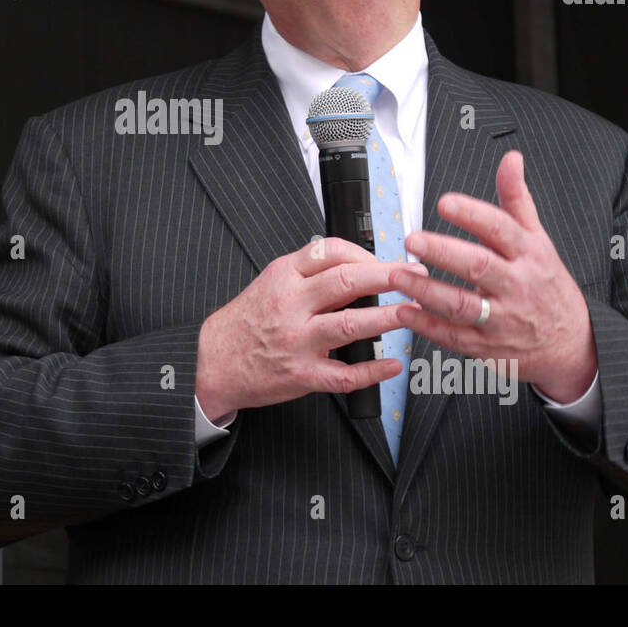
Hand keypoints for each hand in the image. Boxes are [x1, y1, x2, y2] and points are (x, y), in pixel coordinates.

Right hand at [195, 237, 427, 418]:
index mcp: (283, 276)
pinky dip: (373, 371)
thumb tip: (356, 266)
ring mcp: (297, 341)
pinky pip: (344, 375)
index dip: (366, 252)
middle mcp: (291, 305)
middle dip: (388, 277)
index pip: (330, 251)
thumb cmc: (246, 322)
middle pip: (346, 281)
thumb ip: (307, 273)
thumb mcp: (270, 282)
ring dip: (388, 318)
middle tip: (415, 276)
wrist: (213, 363)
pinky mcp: (301, 375)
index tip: (386, 259)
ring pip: (350, 325)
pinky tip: (392, 364)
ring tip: (413, 313)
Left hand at [390, 150, 596, 401]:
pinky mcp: (486, 346)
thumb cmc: (546, 283)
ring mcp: (501, 319)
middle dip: (443, 252)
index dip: (473, 215)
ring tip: (398, 275)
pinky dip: (427, 326)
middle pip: (479, 267)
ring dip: (427, 292)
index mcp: (529, 255)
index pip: (501, 230)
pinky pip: (453, 337)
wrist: (570, 343)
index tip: (444, 202)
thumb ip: (517, 199)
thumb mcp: (538, 239)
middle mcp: (516, 286)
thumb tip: (511, 159)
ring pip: (462, 305)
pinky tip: (404, 311)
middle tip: (412, 239)